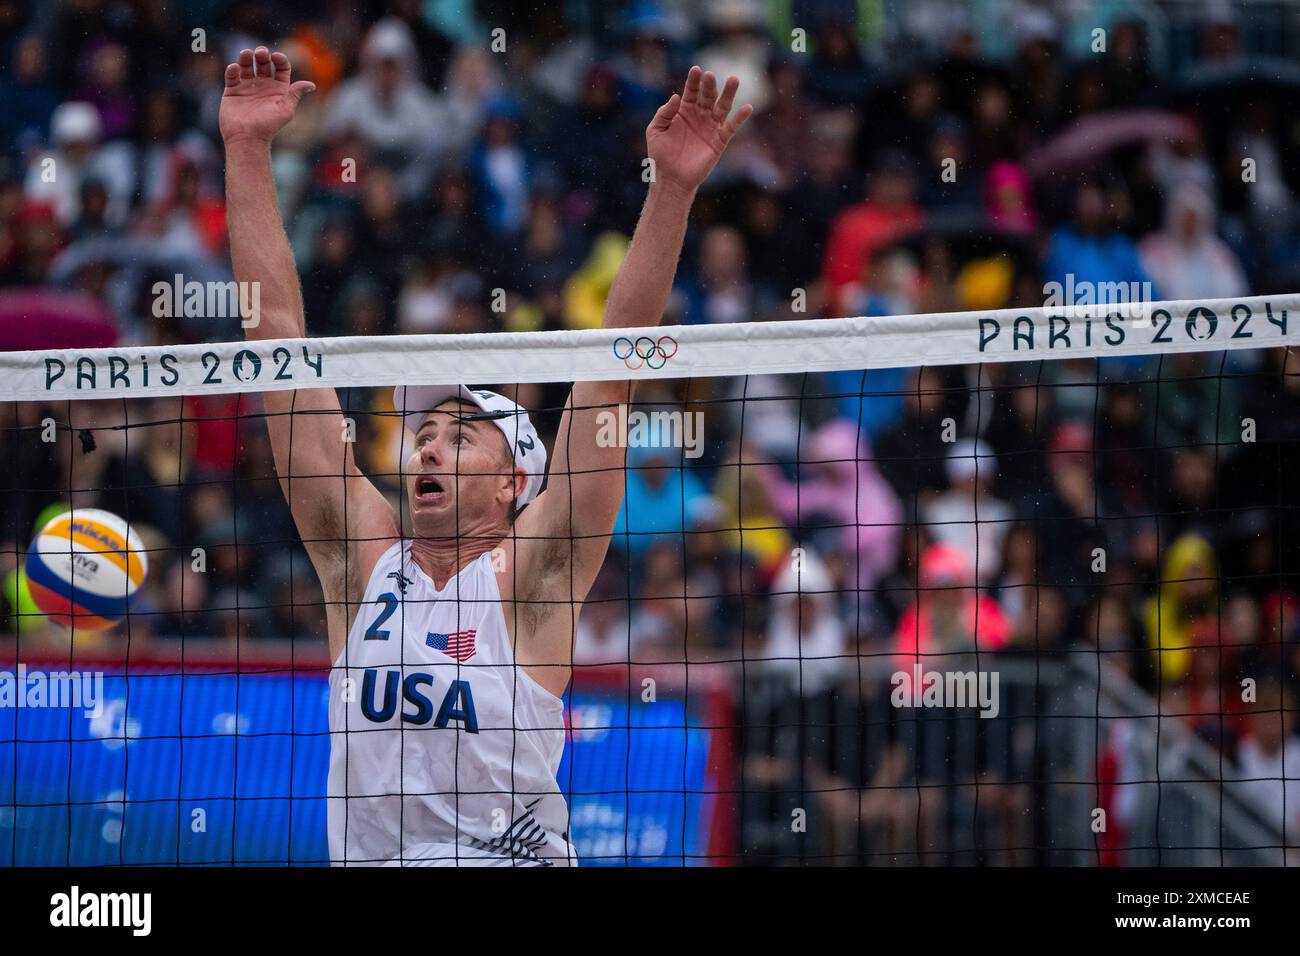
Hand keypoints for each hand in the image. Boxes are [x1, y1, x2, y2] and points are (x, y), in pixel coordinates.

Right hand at [220, 46, 314, 145]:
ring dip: (245, 57)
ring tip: (246, 53)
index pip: (281, 68)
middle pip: (263, 63)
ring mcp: (247, 87)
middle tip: (260, 52)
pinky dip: (232, 69)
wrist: (247, 137)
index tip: (276, 57)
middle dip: (262, 55)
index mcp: (278, 89)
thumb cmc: (268, 125)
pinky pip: (231, 75)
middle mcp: (263, 86)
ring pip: (246, 66)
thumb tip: (312, 85)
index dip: (280, 59)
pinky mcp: (232, 91)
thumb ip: (295, 93)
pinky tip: (235, 68)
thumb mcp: (286, 109)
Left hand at [646, 66, 752, 194]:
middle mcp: (699, 116)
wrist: (671, 179)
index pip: (691, 91)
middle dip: (710, 85)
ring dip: (728, 93)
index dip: (694, 80)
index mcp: (684, 111)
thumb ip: (664, 113)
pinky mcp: (719, 141)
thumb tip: (676, 96)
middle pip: (708, 96)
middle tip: (711, 75)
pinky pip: (731, 127)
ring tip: (734, 79)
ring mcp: (710, 127)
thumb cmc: (660, 155)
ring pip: (722, 107)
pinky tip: (747, 107)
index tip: (696, 69)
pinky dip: (740, 118)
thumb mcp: (656, 130)